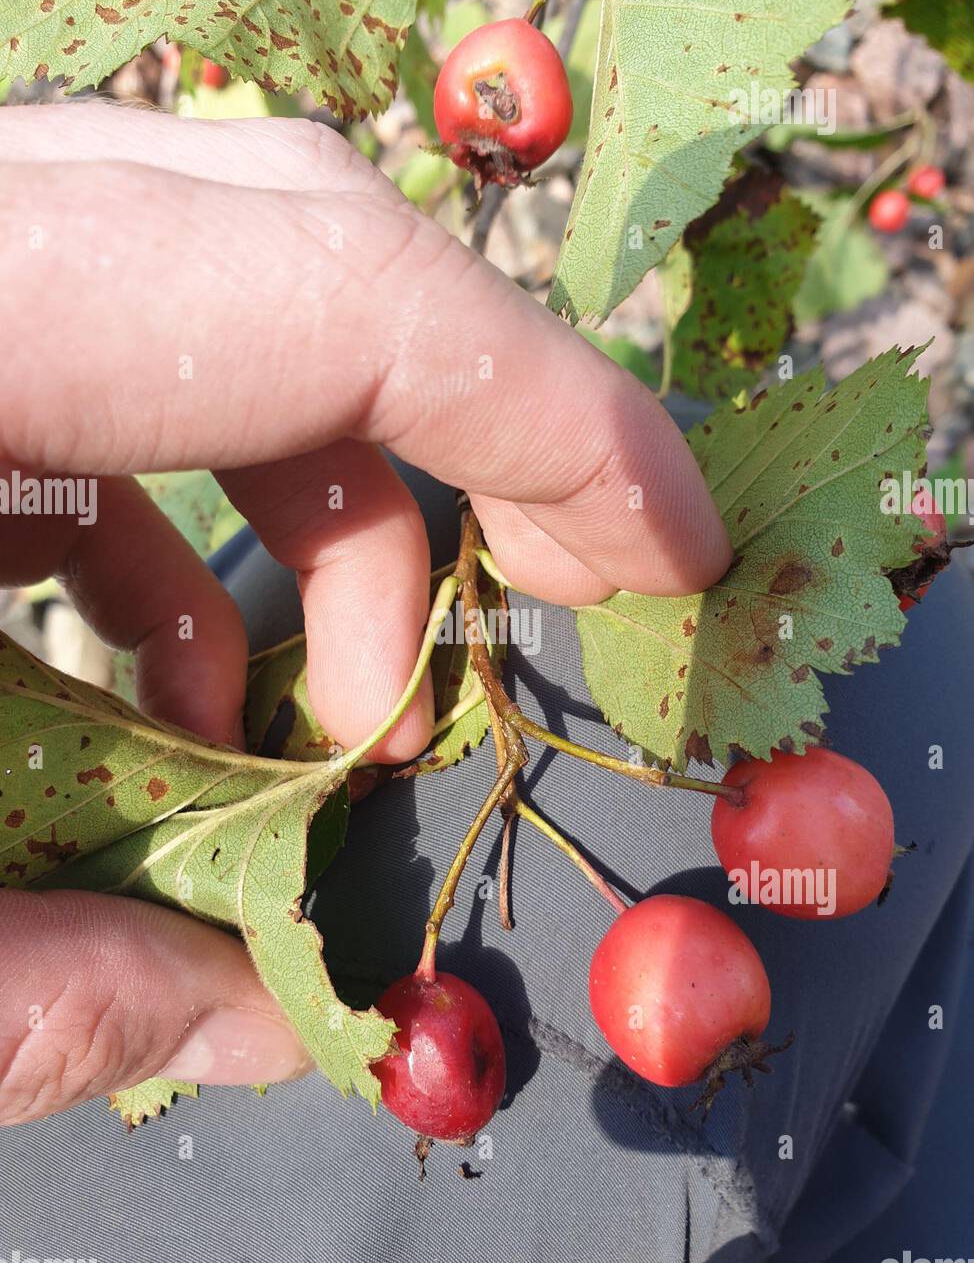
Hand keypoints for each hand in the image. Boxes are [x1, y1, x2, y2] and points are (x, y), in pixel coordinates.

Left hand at [0, 104, 730, 1121]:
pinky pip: (92, 354)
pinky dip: (176, 515)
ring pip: (199, 290)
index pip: (328, 289)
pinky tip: (162, 680)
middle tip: (543, 610)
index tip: (665, 550)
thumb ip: (52, 996)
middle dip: (463, 447)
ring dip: (317, 508)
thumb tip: (236, 1024)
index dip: (549, 418)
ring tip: (318, 722)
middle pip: (289, 239)